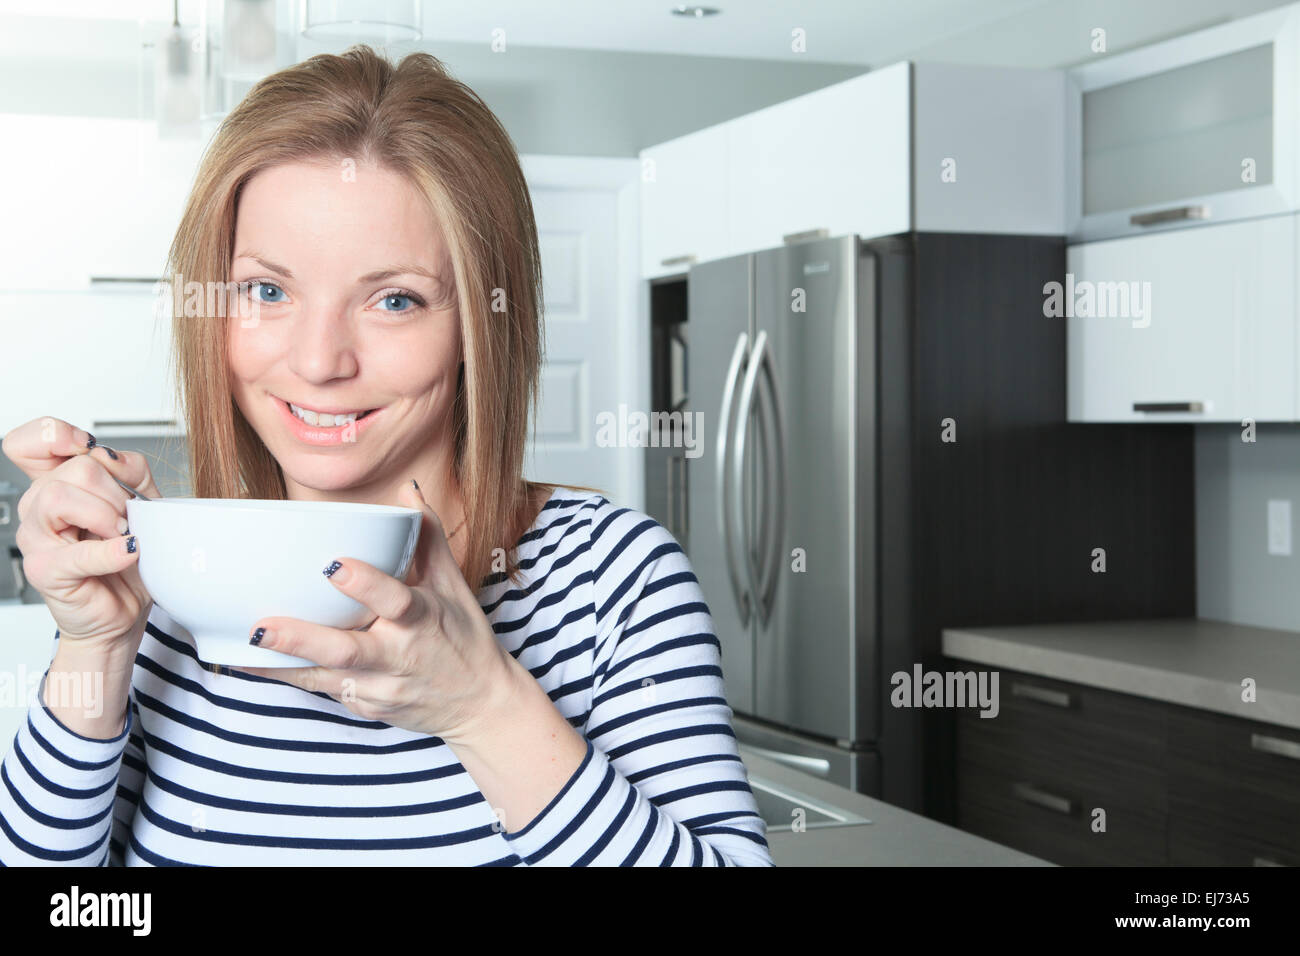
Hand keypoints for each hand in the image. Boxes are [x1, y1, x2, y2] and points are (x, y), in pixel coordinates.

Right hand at [2, 417, 161, 654]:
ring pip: (59, 497)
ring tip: (124, 534)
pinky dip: (111, 551)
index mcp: (56, 483)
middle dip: (114, 491)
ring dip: (107, 515)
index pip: (30, 442)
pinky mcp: (46, 570)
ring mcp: (35, 538)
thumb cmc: (128, 555)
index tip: (90, 448)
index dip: (57, 435)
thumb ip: (130, 470)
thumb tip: (111, 455)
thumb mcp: (141, 501)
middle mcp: (37, 506)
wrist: (125, 607)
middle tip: (128, 517)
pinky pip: (79, 553)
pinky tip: (129, 550)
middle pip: (72, 468)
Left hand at [230, 481, 520, 741]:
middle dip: (303, 640)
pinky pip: (321, 689)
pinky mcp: (365, 706)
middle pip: (348, 651)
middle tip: (261, 626)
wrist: (480, 704)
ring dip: (281, 664)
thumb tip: (407, 491)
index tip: (333, 565)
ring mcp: (380, 687)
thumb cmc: (463, 637)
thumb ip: (428, 538)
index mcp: (424, 619)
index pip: (396, 600)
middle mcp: (400, 656)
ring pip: (324, 677)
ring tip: (241, 646)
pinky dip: (287, 677)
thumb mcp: (453, 587)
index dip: (366, 584)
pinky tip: (250, 664)